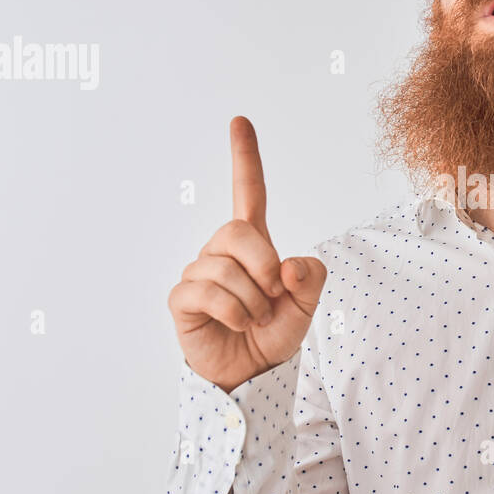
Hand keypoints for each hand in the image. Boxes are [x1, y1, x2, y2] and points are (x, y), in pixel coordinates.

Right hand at [168, 116, 326, 393]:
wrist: (253, 373)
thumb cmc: (275, 332)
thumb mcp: (308, 303)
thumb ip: (311, 277)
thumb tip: (287, 266)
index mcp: (253, 243)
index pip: (248, 192)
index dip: (245, 157)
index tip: (239, 121)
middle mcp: (222, 250)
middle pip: (239, 231)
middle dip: (264, 266)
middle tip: (272, 298)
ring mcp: (200, 272)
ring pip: (225, 267)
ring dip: (252, 301)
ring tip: (255, 319)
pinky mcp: (183, 297)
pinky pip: (207, 291)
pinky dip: (234, 312)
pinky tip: (238, 324)